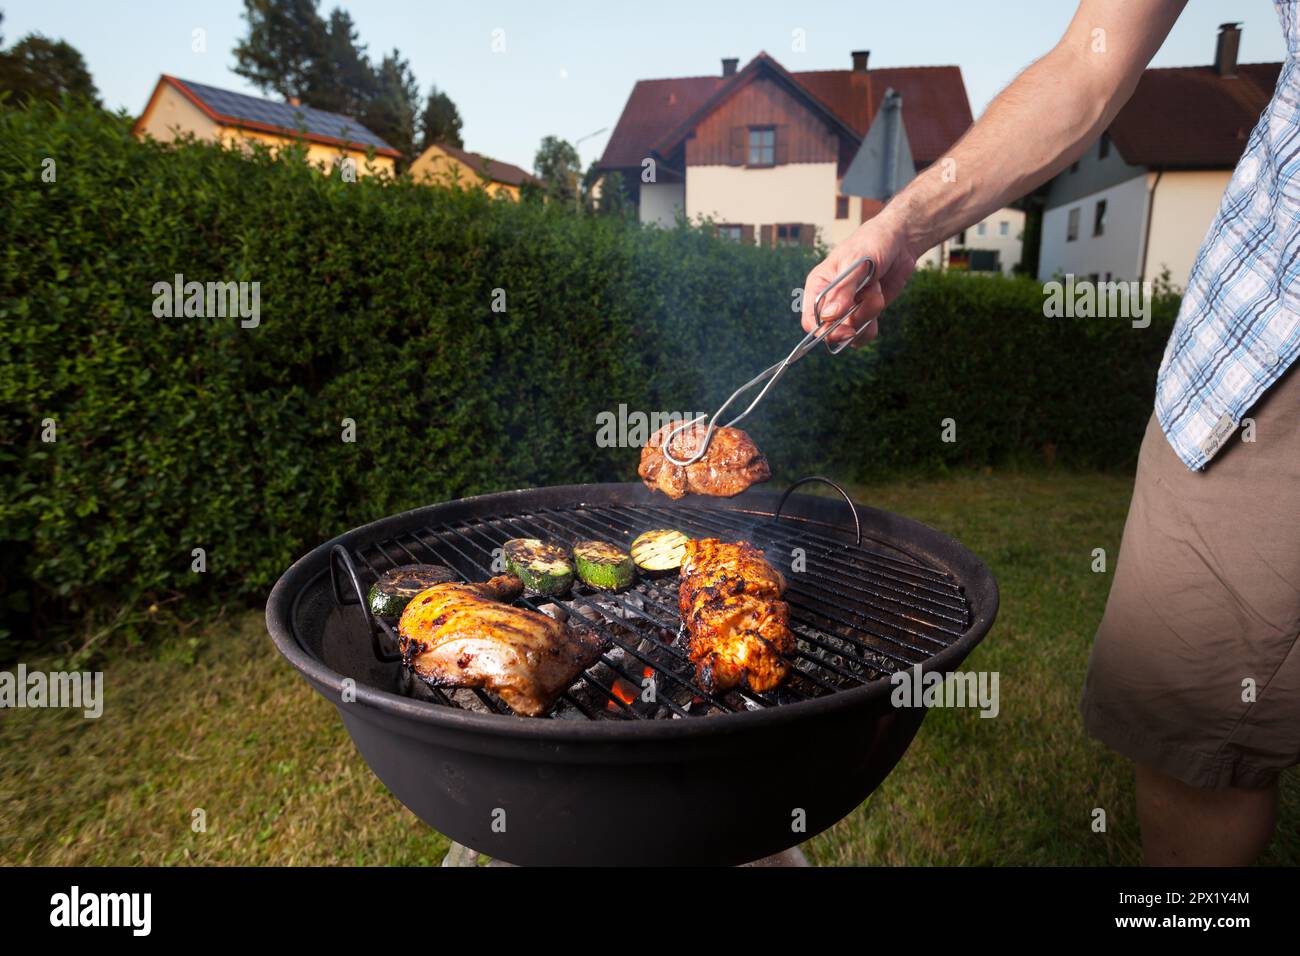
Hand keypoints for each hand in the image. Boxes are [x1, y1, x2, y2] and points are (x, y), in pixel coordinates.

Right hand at [800, 210, 917, 347]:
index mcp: (818, 286)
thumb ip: (843, 291)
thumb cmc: (871, 244)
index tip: (846, 328)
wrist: (898, 242)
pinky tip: (878, 301)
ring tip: (876, 289)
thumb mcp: (857, 264)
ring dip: (868, 315)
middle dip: (851, 322)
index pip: (810, 319)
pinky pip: (863, 334)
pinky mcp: (864, 313)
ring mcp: (847, 309)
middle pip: (830, 331)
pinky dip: (873, 324)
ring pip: (851, 333)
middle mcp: (830, 301)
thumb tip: (828, 316)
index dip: (824, 330)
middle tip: (865, 305)